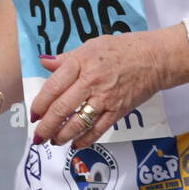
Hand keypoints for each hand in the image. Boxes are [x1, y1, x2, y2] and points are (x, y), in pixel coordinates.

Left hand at [30, 29, 186, 149]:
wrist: (154, 58)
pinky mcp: (118, 110)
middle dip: (46, 126)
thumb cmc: (123, 49)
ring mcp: (105, 97)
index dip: (40, 103)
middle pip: (62, 108)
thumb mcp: (92, 45)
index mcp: (82, 62)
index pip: (53, 86)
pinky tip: (76, 144)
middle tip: (39, 135)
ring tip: (54, 141)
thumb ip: (67, 58)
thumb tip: (45, 63)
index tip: (34, 114)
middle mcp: (91, 81)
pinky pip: (98, 129)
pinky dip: (85, 140)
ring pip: (78, 122)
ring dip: (62, 135)